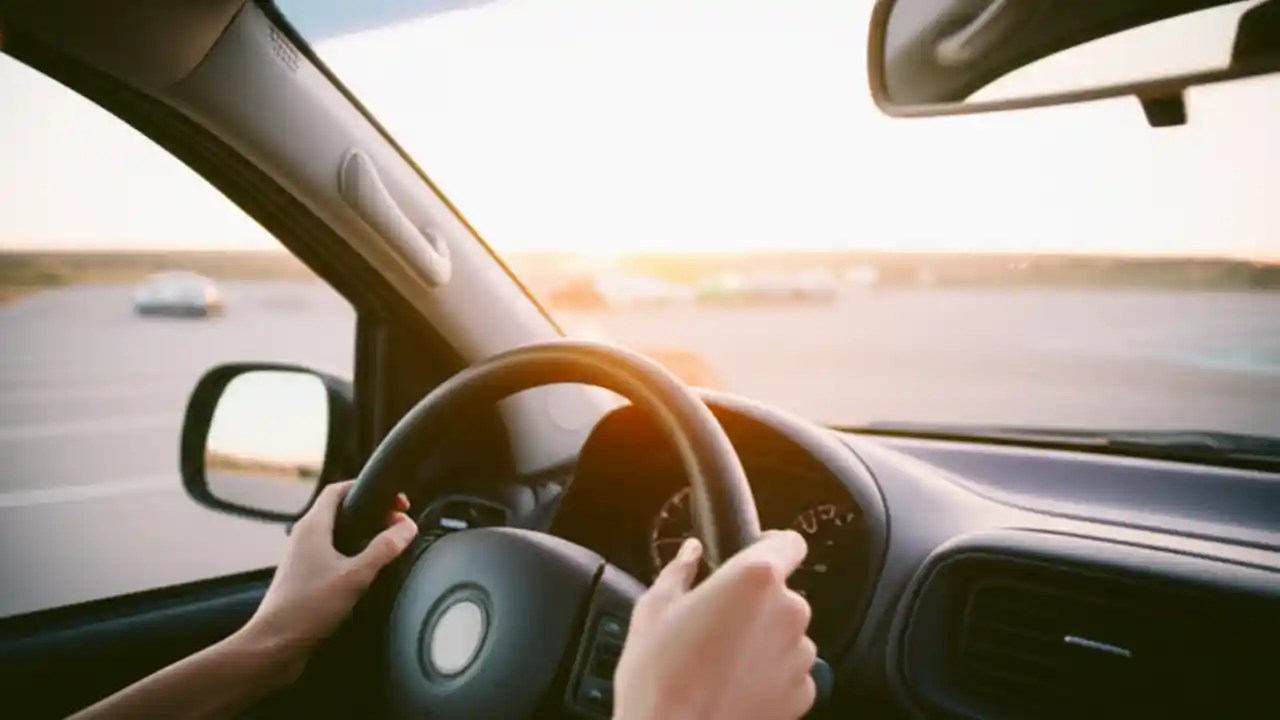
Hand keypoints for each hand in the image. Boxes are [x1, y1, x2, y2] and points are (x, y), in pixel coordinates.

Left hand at [240, 480, 417, 680]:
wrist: (274, 644)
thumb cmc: (308, 607)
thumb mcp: (355, 576)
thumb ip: (384, 549)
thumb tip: (407, 526)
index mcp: (313, 526)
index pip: (339, 489)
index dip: (367, 488)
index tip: (394, 500)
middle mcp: (304, 536)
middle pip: (340, 511)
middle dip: (371, 514)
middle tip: (396, 524)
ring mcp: (301, 557)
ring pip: (335, 533)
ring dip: (361, 535)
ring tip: (386, 546)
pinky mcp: (303, 577)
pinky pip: (330, 554)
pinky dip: (350, 554)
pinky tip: (365, 572)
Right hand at [614, 531, 816, 719]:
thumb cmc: (659, 674)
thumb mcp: (655, 608)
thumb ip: (680, 571)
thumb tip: (691, 552)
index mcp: (755, 579)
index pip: (789, 543)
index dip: (772, 546)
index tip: (754, 555)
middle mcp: (788, 611)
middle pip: (782, 593)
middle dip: (756, 603)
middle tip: (717, 622)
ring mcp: (800, 655)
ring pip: (786, 633)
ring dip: (763, 639)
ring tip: (721, 660)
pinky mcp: (803, 692)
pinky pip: (790, 670)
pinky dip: (770, 674)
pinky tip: (734, 685)